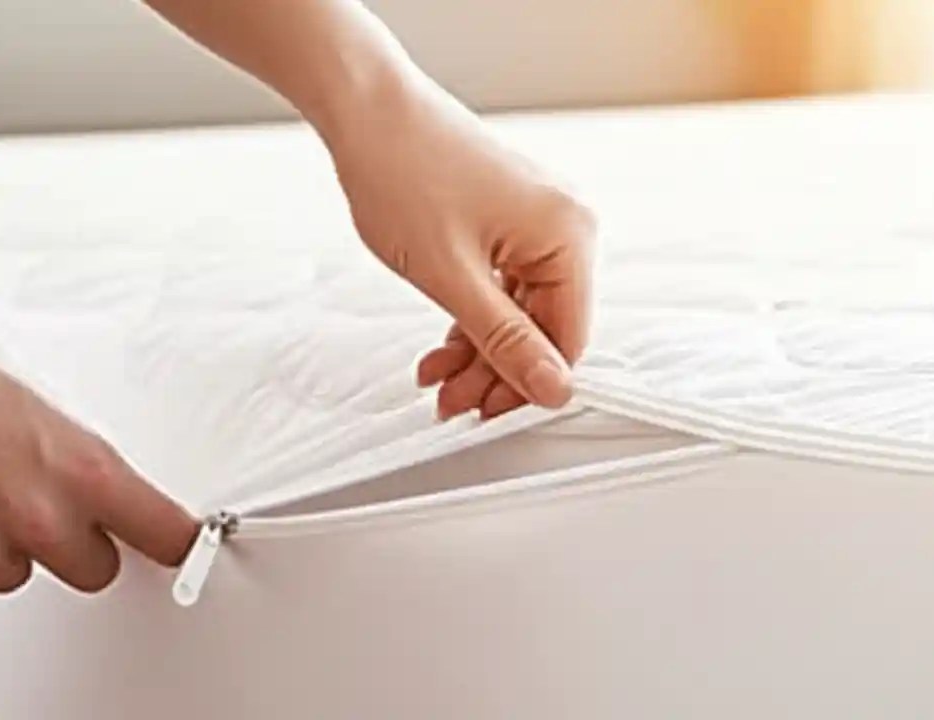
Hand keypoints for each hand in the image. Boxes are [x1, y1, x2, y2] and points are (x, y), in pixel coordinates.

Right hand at [0, 308, 196, 592]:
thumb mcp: (51, 404)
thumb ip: (92, 459)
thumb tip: (123, 486)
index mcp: (84, 473)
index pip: (165, 535)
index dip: (175, 539)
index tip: (186, 543)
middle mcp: (38, 519)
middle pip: (96, 571)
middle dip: (84, 543)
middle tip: (60, 501)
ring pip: (20, 572)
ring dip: (12, 541)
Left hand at [325, 79, 595, 419]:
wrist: (365, 107)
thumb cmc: (403, 172)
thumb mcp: (452, 277)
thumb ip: (506, 340)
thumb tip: (554, 389)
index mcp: (568, 234)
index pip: (568, 337)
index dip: (528, 383)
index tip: (489, 415)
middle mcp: (564, 224)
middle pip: (543, 325)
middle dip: (494, 370)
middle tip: (452, 404)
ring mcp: (535, 219)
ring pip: (518, 310)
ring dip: (477, 350)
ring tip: (437, 381)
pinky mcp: (508, 218)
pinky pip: (502, 284)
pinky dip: (471, 317)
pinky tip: (440, 348)